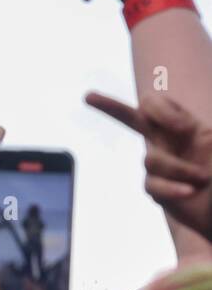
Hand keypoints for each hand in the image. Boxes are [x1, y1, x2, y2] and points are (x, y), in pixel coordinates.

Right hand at [86, 91, 211, 244]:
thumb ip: (195, 130)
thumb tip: (175, 126)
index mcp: (186, 126)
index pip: (156, 104)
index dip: (162, 113)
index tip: (183, 129)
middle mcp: (168, 142)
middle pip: (132, 119)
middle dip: (108, 107)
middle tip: (88, 97)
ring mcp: (160, 165)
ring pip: (151, 160)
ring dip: (178, 169)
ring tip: (202, 180)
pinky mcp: (156, 189)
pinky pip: (152, 184)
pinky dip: (171, 188)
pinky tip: (188, 192)